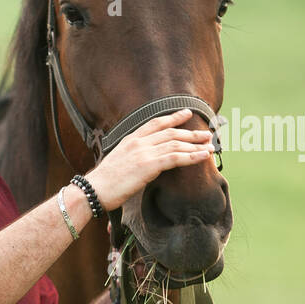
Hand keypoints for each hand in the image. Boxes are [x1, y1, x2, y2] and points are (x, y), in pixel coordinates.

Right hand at [85, 108, 212, 210]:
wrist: (94, 189)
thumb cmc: (103, 182)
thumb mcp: (117, 162)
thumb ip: (131, 157)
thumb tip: (143, 163)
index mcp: (130, 139)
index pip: (155, 123)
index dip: (173, 117)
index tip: (186, 113)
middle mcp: (139, 142)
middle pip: (170, 132)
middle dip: (191, 132)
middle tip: (207, 133)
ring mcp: (144, 152)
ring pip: (176, 144)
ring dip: (196, 144)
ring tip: (211, 146)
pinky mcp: (149, 165)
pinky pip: (176, 157)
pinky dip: (193, 156)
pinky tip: (204, 156)